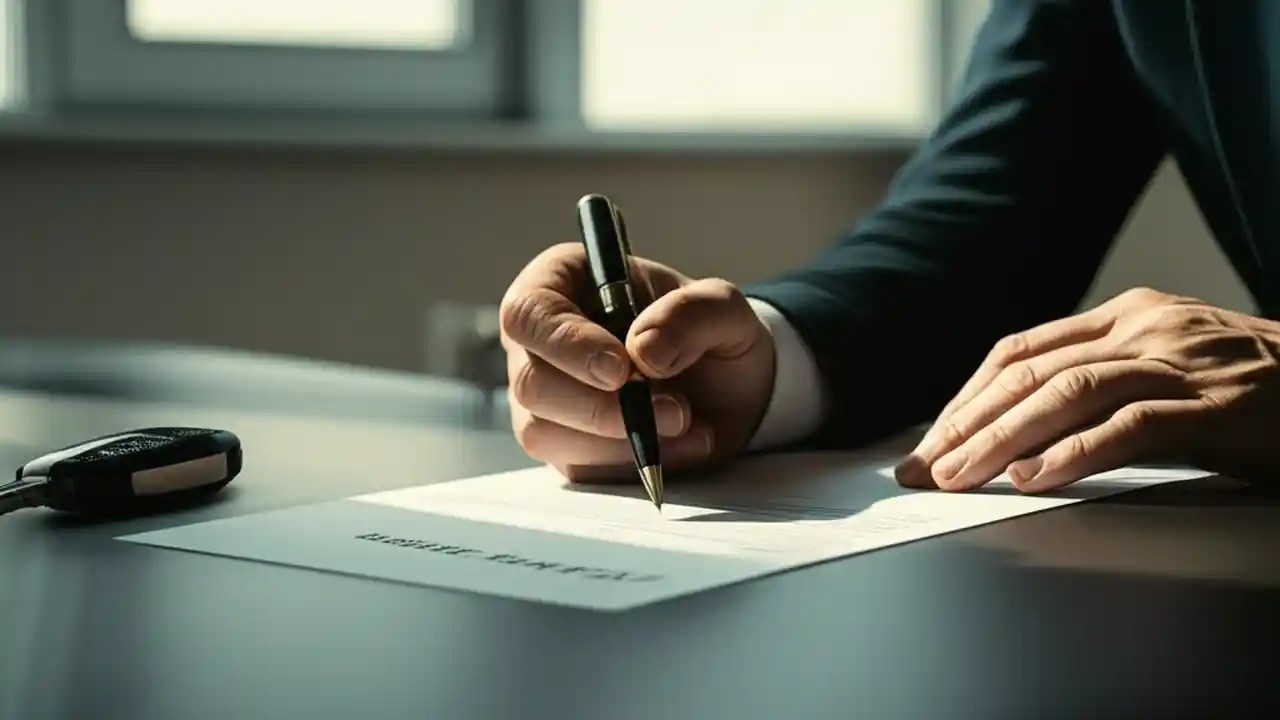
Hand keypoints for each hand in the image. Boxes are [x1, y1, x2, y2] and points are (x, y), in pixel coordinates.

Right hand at [499, 243, 775, 481]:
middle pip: (530, 382)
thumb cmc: (709, 333)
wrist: (725, 390)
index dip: (566, 344)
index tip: (620, 369)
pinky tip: (678, 445)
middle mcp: (539, 341)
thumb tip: (644, 349)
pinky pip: (574, 465)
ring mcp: (544, 396)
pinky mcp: (560, 444)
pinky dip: (630, 462)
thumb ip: (692, 313)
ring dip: (619, 439)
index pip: (528, 312)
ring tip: (685, 422)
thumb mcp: (723, 307)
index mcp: (561, 282)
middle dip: (602, 406)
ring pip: (542, 431)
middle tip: (673, 409)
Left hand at [894, 287, 1279, 492]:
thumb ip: (1102, 383)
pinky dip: (1073, 454)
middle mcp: (1146, 328)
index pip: (1020, 352)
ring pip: (1067, 394)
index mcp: (1127, 315)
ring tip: (959, 478)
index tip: (931, 442)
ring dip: (1001, 440)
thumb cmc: (1255, 390)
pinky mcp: (1218, 407)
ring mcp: (1182, 362)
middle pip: (1030, 373)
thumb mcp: (1169, 367)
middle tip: (922, 470)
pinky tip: (1034, 479)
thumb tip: (1016, 432)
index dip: (966, 398)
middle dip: (965, 425)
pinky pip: (1130, 427)